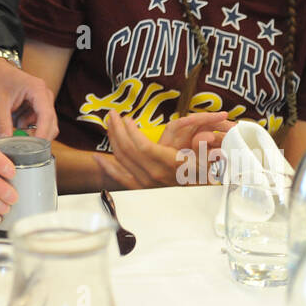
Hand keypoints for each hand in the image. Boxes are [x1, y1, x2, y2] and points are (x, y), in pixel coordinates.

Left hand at [0, 57, 57, 139]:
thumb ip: (2, 124)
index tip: (36, 148)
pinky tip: (14, 125)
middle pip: (50, 123)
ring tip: (13, 129)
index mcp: (37, 90)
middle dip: (37, 137)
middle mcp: (44, 96)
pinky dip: (26, 129)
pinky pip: (36, 124)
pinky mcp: (35, 108)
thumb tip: (5, 143)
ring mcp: (41, 102)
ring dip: (30, 132)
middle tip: (22, 147)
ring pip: (44, 126)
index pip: (46, 115)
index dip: (42, 134)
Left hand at [94, 110, 233, 189]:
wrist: (198, 191)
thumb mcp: (208, 158)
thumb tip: (206, 136)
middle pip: (128, 150)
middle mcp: (155, 175)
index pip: (143, 146)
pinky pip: (120, 178)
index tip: (127, 118)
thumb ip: (203, 146)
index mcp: (170, 165)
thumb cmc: (202, 171)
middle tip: (112, 114)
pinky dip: (107, 168)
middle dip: (117, 129)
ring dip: (112, 140)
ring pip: (122, 160)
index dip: (131, 131)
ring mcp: (146, 182)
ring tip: (107, 124)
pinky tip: (98, 158)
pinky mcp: (141, 188)